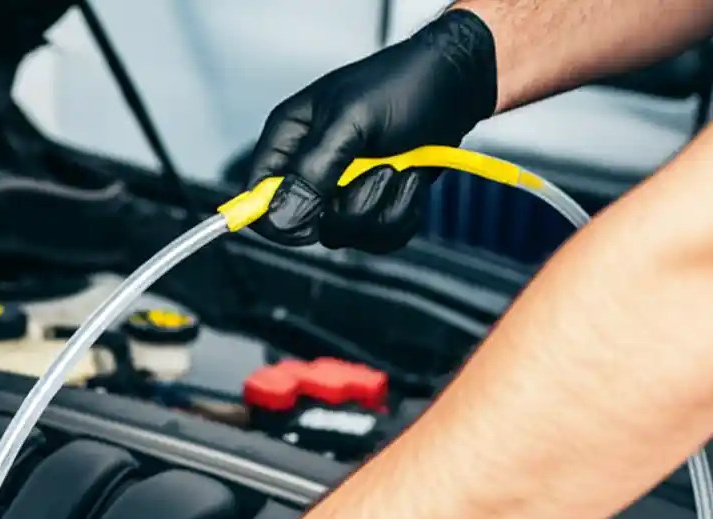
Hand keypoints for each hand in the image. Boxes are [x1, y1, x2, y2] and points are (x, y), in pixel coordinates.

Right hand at [248, 9, 497, 252]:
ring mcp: (342, 191)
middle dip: (351, 206)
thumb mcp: (352, 122)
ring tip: (400, 167)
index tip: (313, 220)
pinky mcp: (373, 205)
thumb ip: (313, 170)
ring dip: (383, 207)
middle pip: (305, 226)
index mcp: (289, 140)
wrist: (457, 89)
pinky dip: (402, 213)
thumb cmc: (403, 87)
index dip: (277, 219)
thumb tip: (280, 215)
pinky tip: (412, 180)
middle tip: (378, 169)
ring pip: (347, 235)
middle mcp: (310, 168)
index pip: (255, 195)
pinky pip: (378, 237)